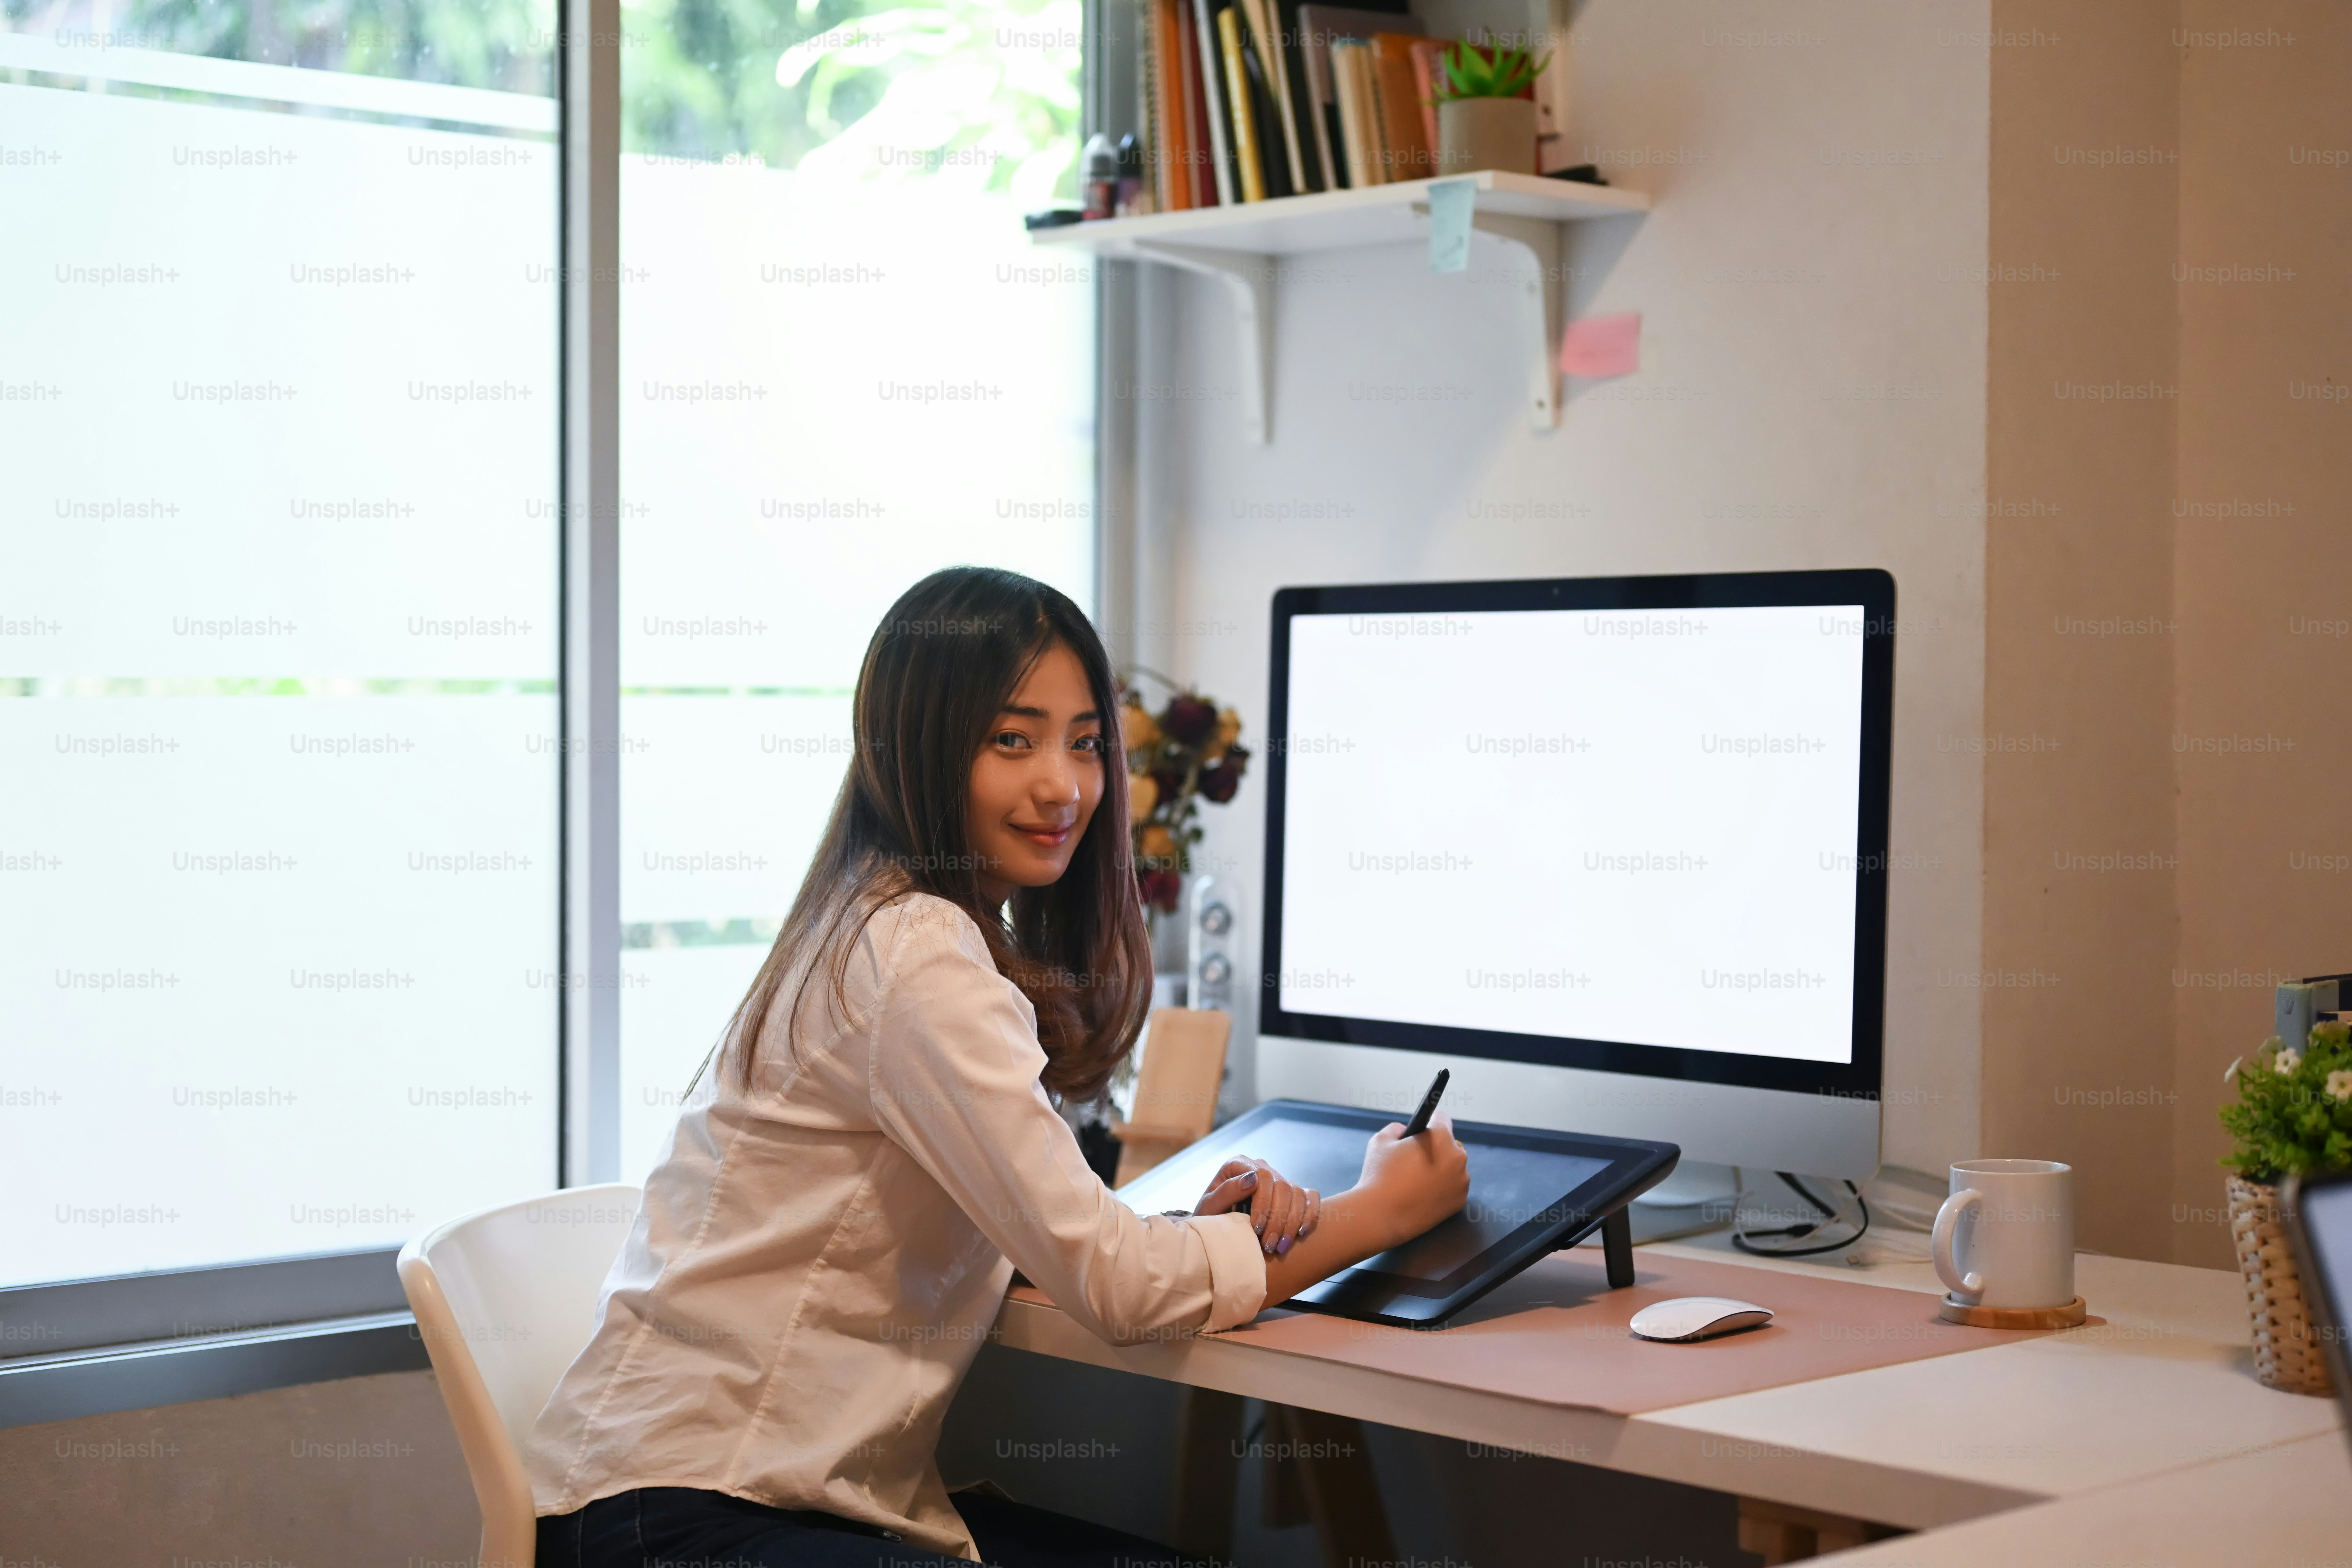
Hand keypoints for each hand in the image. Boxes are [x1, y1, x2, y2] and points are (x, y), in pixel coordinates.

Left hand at [1194, 1157, 1321, 1257]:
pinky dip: (1310, 1214)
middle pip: (1282, 1186)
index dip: (1264, 1204)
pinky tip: (1300, 1233)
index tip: (1257, 1229)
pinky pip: (1311, 1198)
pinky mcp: (1291, 1193)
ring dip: (1292, 1223)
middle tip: (1269, 1246)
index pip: (1262, 1176)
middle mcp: (1261, 1167)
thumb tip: (1252, 1178)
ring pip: (1298, 1194)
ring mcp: (1278, 1179)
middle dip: (1278, 1219)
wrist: (1215, 1230)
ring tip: (1280, 1247)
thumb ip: (1225, 1191)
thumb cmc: (1210, 1218)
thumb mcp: (1209, 1208)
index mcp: (1239, 1165)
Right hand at [1356, 1116, 1469, 1247]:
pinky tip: (1423, 1194)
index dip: (1428, 1124)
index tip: (1419, 1133)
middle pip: (1449, 1144)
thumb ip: (1397, 1128)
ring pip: (1452, 1167)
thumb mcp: (1381, 1140)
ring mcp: (1461, 1181)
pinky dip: (1442, 1188)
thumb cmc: (1379, 1175)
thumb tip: (1406, 1132)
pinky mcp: (1460, 1201)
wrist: (1381, 1216)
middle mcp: (1458, 1157)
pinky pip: (1453, 1187)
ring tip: (1418, 1180)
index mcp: (1440, 1137)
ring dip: (1441, 1168)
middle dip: (1435, 1148)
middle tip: (1414, 1160)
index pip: (1441, 1119)